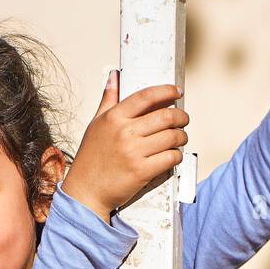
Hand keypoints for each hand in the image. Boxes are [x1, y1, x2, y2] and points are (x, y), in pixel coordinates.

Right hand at [61, 70, 189, 222]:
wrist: (86, 191)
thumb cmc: (91, 158)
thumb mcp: (95, 124)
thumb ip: (108, 100)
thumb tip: (114, 77)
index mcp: (114, 118)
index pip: (146, 96)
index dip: (166, 91)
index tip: (177, 92)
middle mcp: (125, 133)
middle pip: (165, 116)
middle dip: (181, 117)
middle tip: (183, 119)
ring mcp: (134, 153)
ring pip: (172, 137)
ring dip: (181, 137)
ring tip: (180, 138)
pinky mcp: (142, 172)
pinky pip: (170, 158)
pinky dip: (177, 155)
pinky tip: (173, 155)